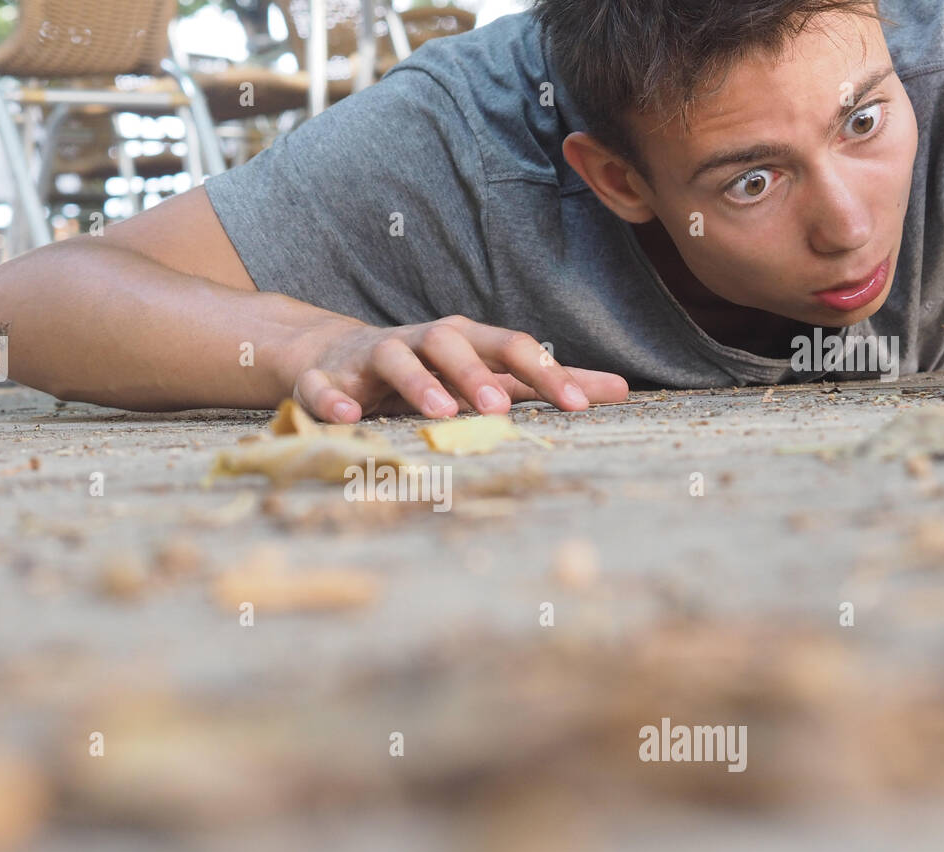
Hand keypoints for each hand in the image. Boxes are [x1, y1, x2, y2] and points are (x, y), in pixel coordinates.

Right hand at [287, 315, 628, 421]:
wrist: (336, 357)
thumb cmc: (428, 371)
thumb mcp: (487, 374)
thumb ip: (545, 382)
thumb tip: (619, 390)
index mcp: (463, 340)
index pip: (508, 347)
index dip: (543, 373)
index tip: (580, 406)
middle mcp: (420, 341)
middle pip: (449, 341)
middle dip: (474, 372)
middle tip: (498, 408)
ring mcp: (372, 358)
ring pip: (394, 358)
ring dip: (417, 383)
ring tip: (439, 415)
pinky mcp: (327, 379)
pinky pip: (324, 386)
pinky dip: (333, 399)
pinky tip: (347, 420)